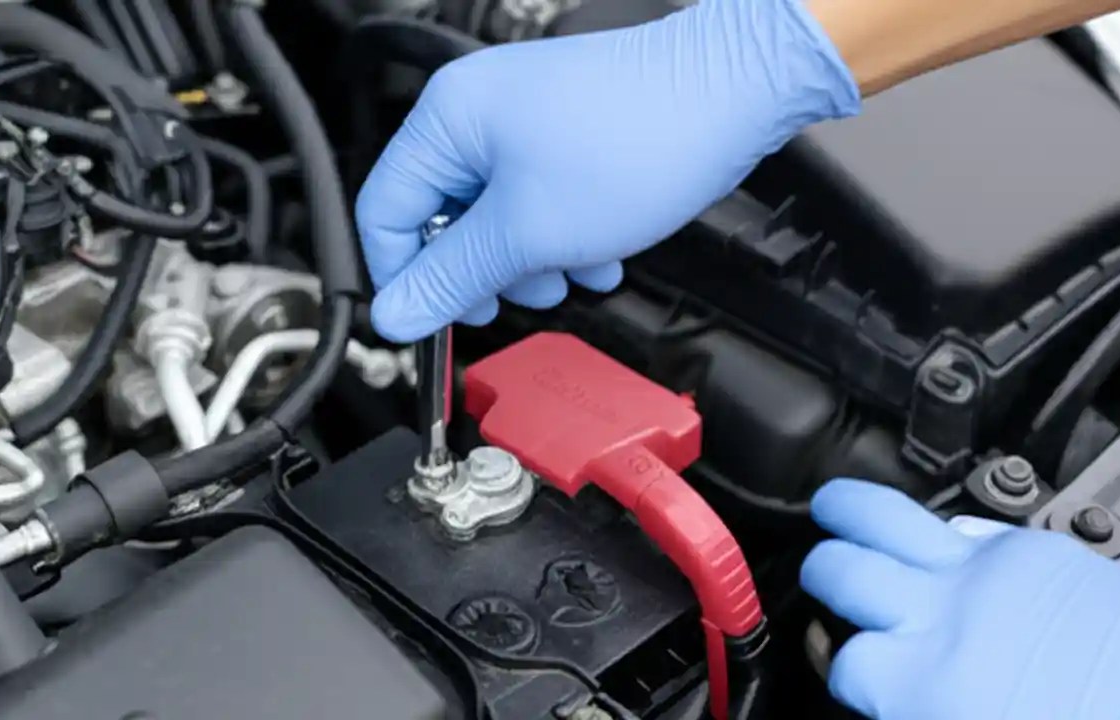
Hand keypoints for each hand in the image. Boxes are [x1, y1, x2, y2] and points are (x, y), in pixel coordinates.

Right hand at [355, 0, 858, 340]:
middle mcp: (477, 111)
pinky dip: (565, 236)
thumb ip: (453, 277)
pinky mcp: (566, 133)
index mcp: (446, 119)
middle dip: (485, 270)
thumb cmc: (640, 137)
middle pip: (444, 219)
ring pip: (498, 217)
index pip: (383, 213)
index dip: (403, 277)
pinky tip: (601, 253)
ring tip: (574, 272)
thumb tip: (397, 314)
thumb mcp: (529, 233)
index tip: (430, 319)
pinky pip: (540, 201)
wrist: (737, 93)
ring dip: (533, 260)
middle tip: (519, 294)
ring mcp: (524, 119)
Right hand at [802, 479, 1119, 718]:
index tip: (842, 662)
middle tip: (819, 570)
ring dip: (848, 509)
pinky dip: (936, 529)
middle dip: (822, 570)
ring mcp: (983, 571)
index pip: (840, 660)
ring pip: (885, 517)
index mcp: (922, 682)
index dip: (836, 661)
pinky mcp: (1029, 547)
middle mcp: (940, 615)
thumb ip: (915, 704)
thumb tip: (888, 693)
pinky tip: (933, 536)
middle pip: (840, 571)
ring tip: (831, 504)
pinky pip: (961, 524)